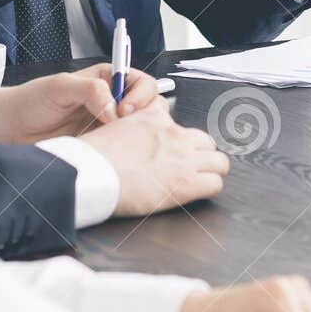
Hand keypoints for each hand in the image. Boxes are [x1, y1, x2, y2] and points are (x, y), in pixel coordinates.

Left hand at [0, 63, 160, 143]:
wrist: (6, 130)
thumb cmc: (28, 102)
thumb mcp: (59, 86)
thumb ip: (91, 90)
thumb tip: (115, 109)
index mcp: (105, 80)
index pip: (139, 82)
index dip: (139, 94)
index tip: (124, 109)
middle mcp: (110, 103)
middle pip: (147, 106)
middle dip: (144, 115)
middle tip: (123, 124)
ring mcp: (106, 127)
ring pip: (139, 130)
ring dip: (135, 135)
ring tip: (117, 141)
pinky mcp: (100, 149)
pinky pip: (121, 151)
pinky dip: (123, 153)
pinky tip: (111, 155)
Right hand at [76, 99, 229, 216]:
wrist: (91, 174)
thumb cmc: (94, 158)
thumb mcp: (113, 129)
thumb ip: (131, 129)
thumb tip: (134, 141)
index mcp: (154, 118)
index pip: (180, 125)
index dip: (178, 142)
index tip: (173, 152)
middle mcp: (173, 134)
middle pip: (206, 142)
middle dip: (199, 156)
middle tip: (188, 169)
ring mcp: (183, 157)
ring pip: (219, 162)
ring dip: (210, 171)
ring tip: (198, 181)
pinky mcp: (187, 182)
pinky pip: (215, 184)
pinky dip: (209, 189)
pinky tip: (197, 193)